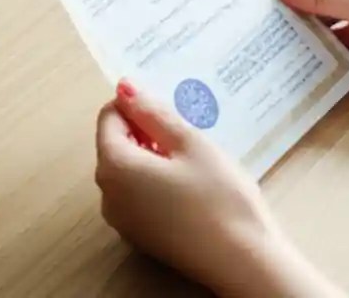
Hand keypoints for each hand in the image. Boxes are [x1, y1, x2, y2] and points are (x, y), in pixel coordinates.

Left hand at [95, 81, 336, 295]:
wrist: (240, 260)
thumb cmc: (220, 197)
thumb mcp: (190, 144)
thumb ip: (153, 113)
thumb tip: (124, 89)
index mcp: (115, 166)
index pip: (109, 116)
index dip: (139, 106)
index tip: (174, 112)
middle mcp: (107, 194)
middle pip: (116, 144)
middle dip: (146, 131)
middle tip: (190, 136)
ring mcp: (122, 220)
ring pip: (128, 170)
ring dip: (154, 156)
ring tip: (195, 162)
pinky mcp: (139, 235)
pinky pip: (138, 195)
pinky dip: (157, 181)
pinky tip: (192, 188)